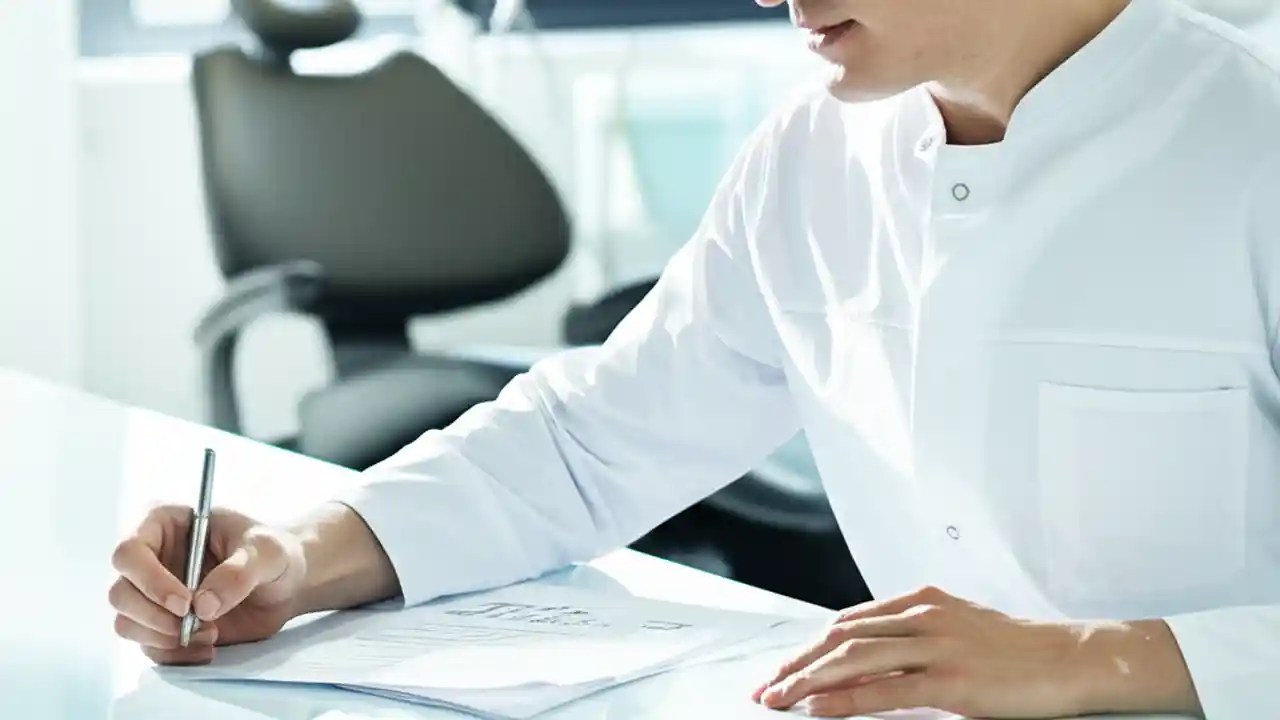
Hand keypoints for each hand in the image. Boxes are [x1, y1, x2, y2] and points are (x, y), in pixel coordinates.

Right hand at [109, 505, 306, 664]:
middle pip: (120, 593)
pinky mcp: (162, 622)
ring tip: (210, 633)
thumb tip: (203, 605)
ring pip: (127, 623)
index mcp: (165, 523)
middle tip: (196, 623)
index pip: (129, 551)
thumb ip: (238, 572)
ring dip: (163, 638)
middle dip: (155, 617)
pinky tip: (206, 648)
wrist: (286, 583)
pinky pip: (147, 646)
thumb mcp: (267, 552)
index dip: (150, 581)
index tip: (185, 603)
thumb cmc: (273, 553)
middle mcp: (151, 557)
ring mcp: (152, 592)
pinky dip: (173, 655)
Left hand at [752, 586, 1090, 717]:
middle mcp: (922, 617)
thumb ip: (912, 634)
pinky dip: (845, 699)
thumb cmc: (1017, 649)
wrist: (1071, 659)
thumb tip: (867, 650)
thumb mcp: (957, 626)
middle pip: (840, 636)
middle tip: (768, 686)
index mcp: (921, 601)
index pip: (848, 622)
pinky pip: (886, 690)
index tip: (785, 666)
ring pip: (854, 658)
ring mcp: (936, 647)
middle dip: (797, 663)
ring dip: (808, 680)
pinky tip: (819, 707)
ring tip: (779, 698)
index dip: (810, 646)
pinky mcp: (952, 680)